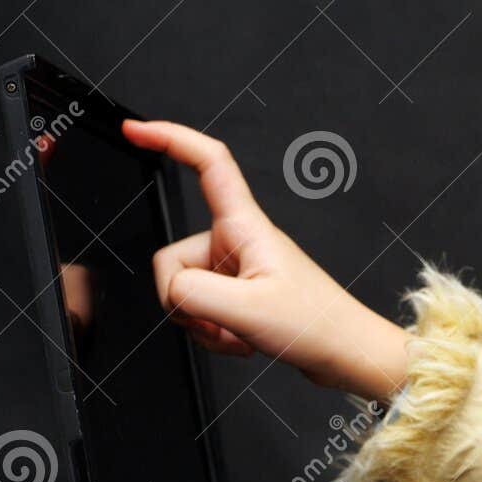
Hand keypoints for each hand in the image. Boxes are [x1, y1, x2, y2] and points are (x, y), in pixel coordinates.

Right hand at [120, 119, 409, 400]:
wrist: (345, 352)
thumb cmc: (314, 323)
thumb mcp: (247, 311)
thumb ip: (193, 295)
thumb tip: (171, 291)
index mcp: (245, 227)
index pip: (207, 164)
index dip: (170, 139)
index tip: (137, 129)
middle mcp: (237, 241)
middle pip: (174, 258)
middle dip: (185, 301)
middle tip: (223, 322)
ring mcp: (237, 268)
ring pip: (185, 290)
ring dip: (203, 322)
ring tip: (239, 333)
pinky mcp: (239, 292)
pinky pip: (200, 310)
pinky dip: (213, 331)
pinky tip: (241, 340)